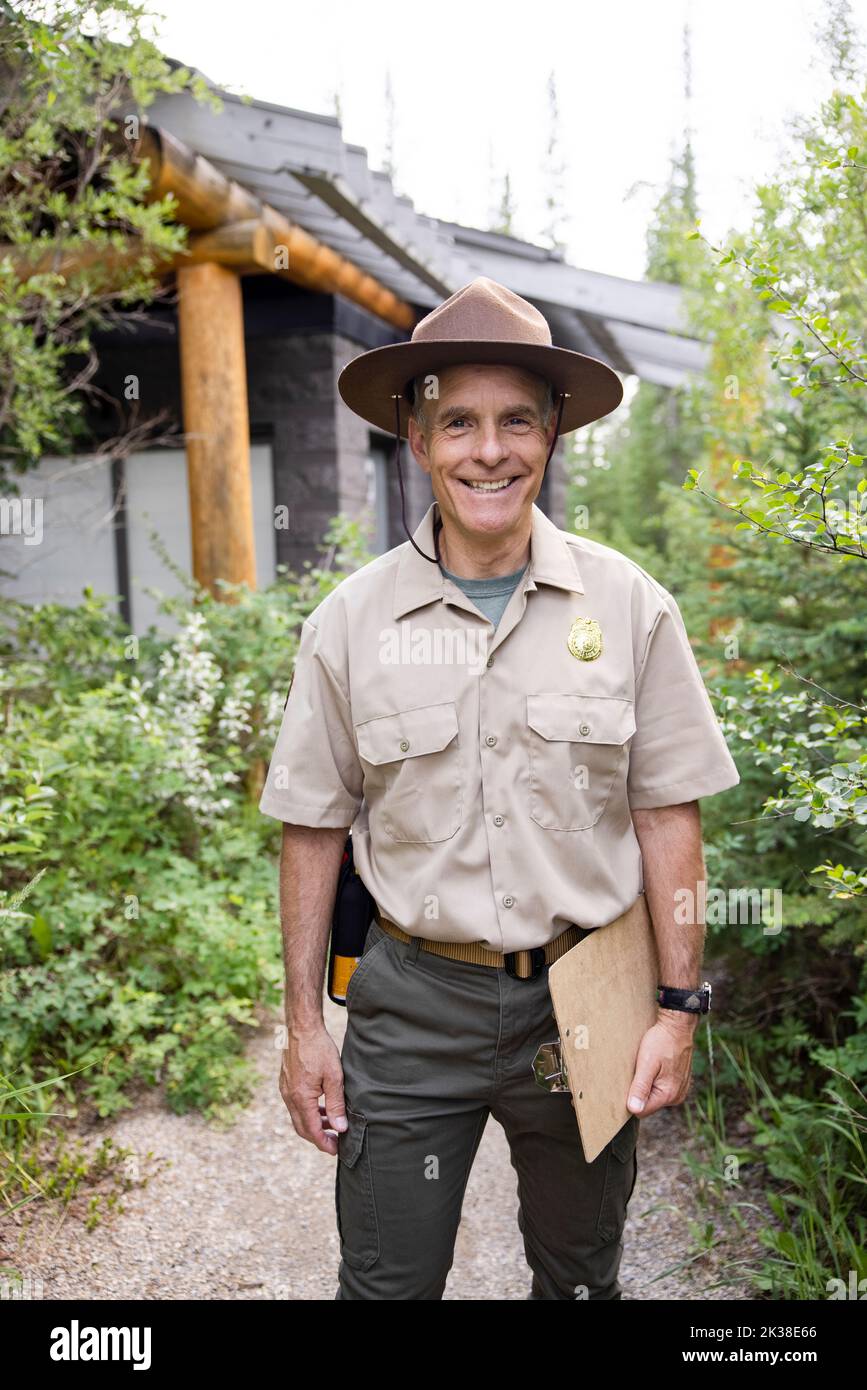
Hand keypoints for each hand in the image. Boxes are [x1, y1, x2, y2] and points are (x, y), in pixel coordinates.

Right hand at [279, 1023, 347, 1155]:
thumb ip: (336, 1104)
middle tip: (335, 1143)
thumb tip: (340, 1127)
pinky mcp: (286, 1083)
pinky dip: (308, 1112)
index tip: (336, 1150)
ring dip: (314, 1124)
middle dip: (318, 1138)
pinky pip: (296, 1106)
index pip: (312, 1130)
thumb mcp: (334, 1077)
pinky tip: (321, 1108)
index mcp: (301, 1098)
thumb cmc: (319, 1049)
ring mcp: (285, 1090)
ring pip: (298, 1117)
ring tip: (332, 1125)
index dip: (324, 1143)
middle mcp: (289, 1097)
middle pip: (302, 1128)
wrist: (301, 1028)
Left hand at [625, 1015, 696, 1117]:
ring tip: (647, 1067)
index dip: (630, 1099)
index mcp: (668, 1095)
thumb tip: (633, 1109)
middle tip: (638, 1071)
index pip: (641, 1111)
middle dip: (639, 1091)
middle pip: (648, 1104)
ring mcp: (680, 1090)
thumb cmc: (661, 1042)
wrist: (677, 1027)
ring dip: (647, 1085)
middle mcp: (676, 1096)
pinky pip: (661, 1088)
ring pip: (654, 1096)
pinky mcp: (680, 1083)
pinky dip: (655, 1080)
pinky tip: (654, 1067)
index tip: (628, 1082)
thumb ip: (640, 1088)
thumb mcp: (646, 1063)